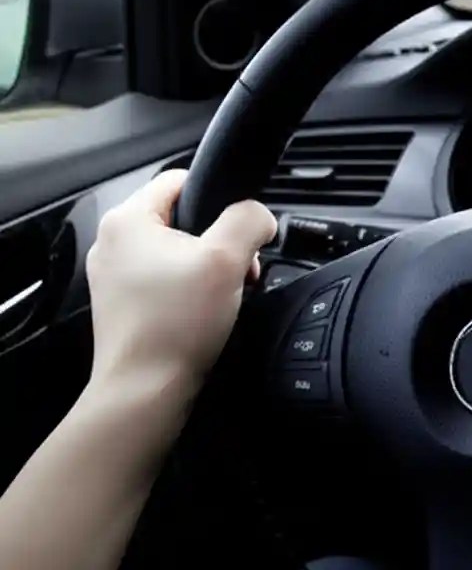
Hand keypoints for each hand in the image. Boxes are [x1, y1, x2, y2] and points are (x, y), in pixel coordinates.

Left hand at [86, 169, 276, 388]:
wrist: (146, 390)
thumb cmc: (177, 324)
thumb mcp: (227, 259)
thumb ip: (249, 220)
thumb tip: (259, 216)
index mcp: (128, 219)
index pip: (182, 179)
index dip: (222, 200)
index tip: (241, 233)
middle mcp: (113, 242)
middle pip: (183, 218)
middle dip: (221, 241)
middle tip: (238, 270)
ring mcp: (114, 275)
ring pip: (177, 250)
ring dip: (209, 266)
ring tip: (225, 294)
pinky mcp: (123, 303)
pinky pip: (166, 279)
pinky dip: (191, 288)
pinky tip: (205, 311)